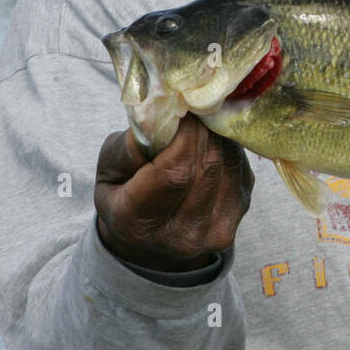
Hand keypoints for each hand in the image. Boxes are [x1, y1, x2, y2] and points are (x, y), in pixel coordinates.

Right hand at [95, 114, 254, 270]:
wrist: (148, 240)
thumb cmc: (123, 194)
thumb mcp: (109, 170)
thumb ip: (130, 146)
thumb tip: (160, 116)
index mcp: (139, 225)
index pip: (175, 172)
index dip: (184, 134)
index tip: (179, 109)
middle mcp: (182, 237)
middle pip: (207, 165)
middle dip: (202, 129)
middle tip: (191, 109)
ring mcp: (214, 232)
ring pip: (228, 163)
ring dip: (216, 136)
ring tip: (198, 125)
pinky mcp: (236, 220)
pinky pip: (239, 169)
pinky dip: (226, 148)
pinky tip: (209, 144)